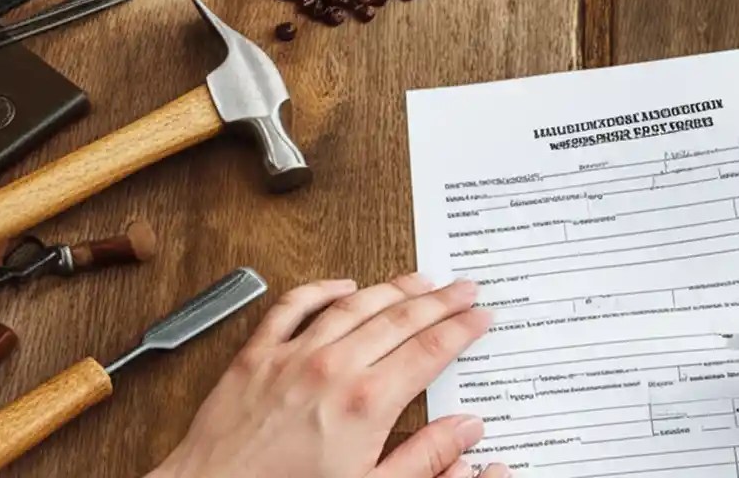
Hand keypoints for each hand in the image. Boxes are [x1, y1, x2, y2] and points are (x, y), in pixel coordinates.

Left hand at [148, 275, 509, 477]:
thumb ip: (424, 458)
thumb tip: (467, 430)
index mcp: (367, 403)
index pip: (431, 350)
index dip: (463, 329)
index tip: (481, 317)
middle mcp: (333, 367)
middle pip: (401, 318)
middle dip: (440, 301)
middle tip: (464, 289)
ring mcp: (293, 355)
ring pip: (355, 304)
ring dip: (393, 287)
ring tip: (419, 279)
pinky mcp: (257, 355)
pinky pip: (293, 306)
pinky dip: (322, 289)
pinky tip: (342, 284)